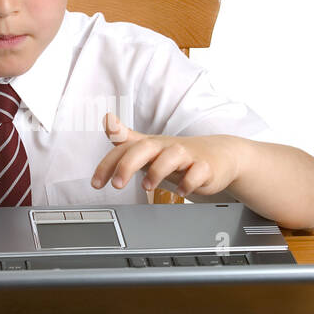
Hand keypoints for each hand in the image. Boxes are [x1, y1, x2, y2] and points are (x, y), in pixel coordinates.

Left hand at [91, 113, 239, 198]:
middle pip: (145, 148)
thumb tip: (107, 120)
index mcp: (150, 145)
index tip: (96, 183)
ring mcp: (187, 156)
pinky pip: (197, 173)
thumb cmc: (178, 154)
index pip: (124, 150)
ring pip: (171, 157)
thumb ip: (126, 139)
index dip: (107, 164)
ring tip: (147, 186)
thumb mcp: (150, 148)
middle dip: (127, 165)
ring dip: (157, 171)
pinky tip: (182, 192)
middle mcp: (166, 147)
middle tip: (116, 184)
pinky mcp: (205, 167)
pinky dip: (189, 182)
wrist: (218, 156)